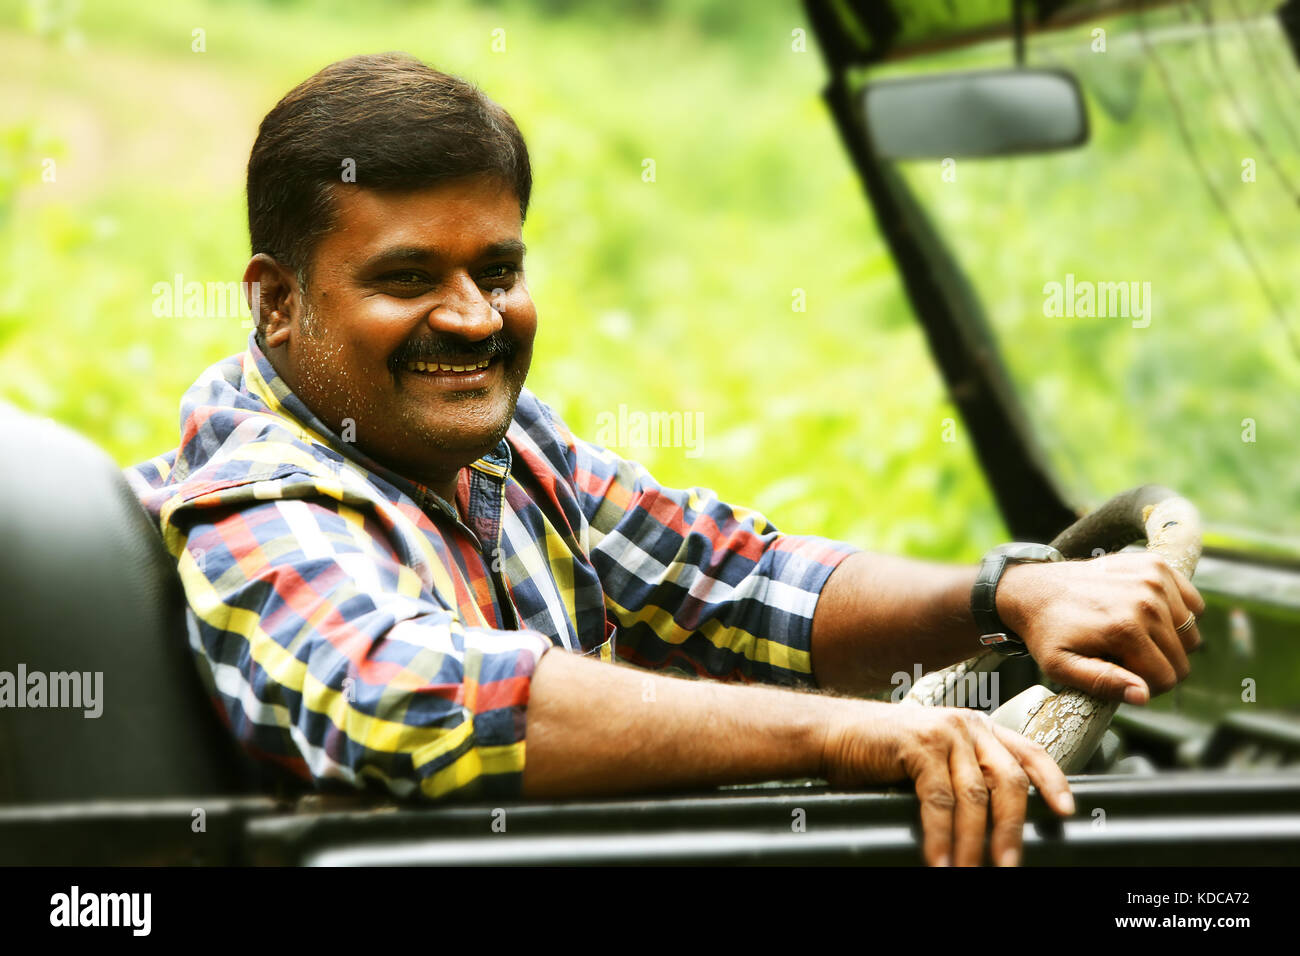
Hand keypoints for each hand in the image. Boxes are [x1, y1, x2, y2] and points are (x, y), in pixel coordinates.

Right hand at [820, 700, 1073, 865]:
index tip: (1066, 811)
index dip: (1052, 781)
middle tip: (1008, 865)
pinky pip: (939, 800)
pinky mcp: (918, 745)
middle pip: (1007, 781)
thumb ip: (965, 771)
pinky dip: (940, 836)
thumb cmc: (880, 748)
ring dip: (973, 843)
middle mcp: (966, 724)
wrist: (831, 731)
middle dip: (1011, 830)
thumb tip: (994, 820)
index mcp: (977, 726)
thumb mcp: (933, 754)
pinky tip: (938, 859)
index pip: (1029, 751)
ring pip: (975, 797)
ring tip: (969, 872)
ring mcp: (943, 732)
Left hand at [997, 552, 1205, 703]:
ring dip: (1167, 640)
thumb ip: (1103, 683)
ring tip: (1131, 634)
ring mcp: (1153, 579)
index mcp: (1125, 628)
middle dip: (1157, 665)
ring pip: (1189, 633)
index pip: (1167, 677)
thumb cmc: (1048, 632)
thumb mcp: (1061, 666)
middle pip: (1182, 657)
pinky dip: (1177, 614)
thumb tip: (1144, 696)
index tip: (1123, 676)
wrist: (1035, 589)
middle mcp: (1146, 601)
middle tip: (1123, 656)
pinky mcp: (1156, 565)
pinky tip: (1147, 615)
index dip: (1147, 686)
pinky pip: (1193, 603)